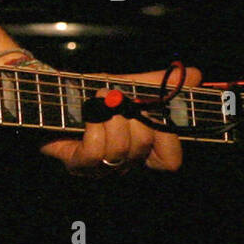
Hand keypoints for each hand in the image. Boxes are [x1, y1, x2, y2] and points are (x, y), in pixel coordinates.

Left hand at [40, 67, 201, 175]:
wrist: (47, 94)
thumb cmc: (85, 93)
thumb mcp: (124, 84)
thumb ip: (157, 84)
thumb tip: (195, 75)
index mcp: (140, 148)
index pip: (169, 161)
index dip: (168, 138)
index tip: (156, 111)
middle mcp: (124, 162)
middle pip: (144, 147)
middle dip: (131, 114)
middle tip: (117, 97)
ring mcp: (101, 167)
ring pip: (121, 149)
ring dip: (109, 115)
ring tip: (98, 98)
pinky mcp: (79, 164)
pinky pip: (98, 150)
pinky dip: (95, 123)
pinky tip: (88, 111)